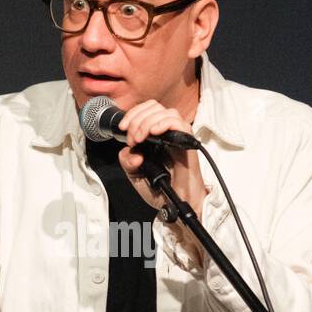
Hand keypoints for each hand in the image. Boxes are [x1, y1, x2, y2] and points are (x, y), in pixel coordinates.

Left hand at [117, 99, 207, 261]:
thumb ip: (127, 160)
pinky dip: (164, 123)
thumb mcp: (134, 175)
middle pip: (155, 107)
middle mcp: (168, 133)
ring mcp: (179, 138)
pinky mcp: (187, 145)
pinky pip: (180, 124)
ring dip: (148, 122)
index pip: (147, 110)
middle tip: (132, 139)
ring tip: (140, 139)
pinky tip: (153, 133)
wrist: (174, 205)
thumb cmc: (160, 190)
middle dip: (137, 119)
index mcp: (156, 135)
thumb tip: (132, 151)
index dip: (133, 114)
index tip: (123, 129)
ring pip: (167, 112)